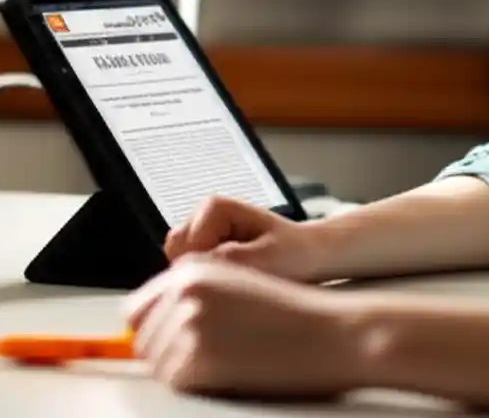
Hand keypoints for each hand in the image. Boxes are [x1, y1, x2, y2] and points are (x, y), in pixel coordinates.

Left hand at [123, 254, 362, 398]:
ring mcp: (189, 322)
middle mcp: (184, 289)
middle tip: (215, 360)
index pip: (137, 309)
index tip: (171, 347)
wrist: (335, 332)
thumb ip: (193, 299)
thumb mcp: (237, 287)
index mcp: (192, 269)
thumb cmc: (295, 316)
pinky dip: (199, 386)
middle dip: (170, 356)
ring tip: (230, 363)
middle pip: (143, 341)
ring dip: (186, 372)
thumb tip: (148, 332)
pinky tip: (233, 374)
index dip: (153, 333)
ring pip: (158, 365)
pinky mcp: (199, 356)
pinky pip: (177, 384)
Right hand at [164, 195, 328, 281]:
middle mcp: (201, 216)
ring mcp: (200, 233)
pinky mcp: (203, 250)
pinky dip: (208, 282)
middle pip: (176, 256)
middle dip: (203, 275)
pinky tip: (235, 281)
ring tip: (241, 279)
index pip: (186, 250)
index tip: (241, 278)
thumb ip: (228, 262)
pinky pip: (189, 273)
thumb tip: (192, 273)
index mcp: (214, 207)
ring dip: (205, 279)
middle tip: (240, 280)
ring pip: (178, 266)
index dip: (208, 273)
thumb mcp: (267, 260)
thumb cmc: (295, 254)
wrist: (312, 255)